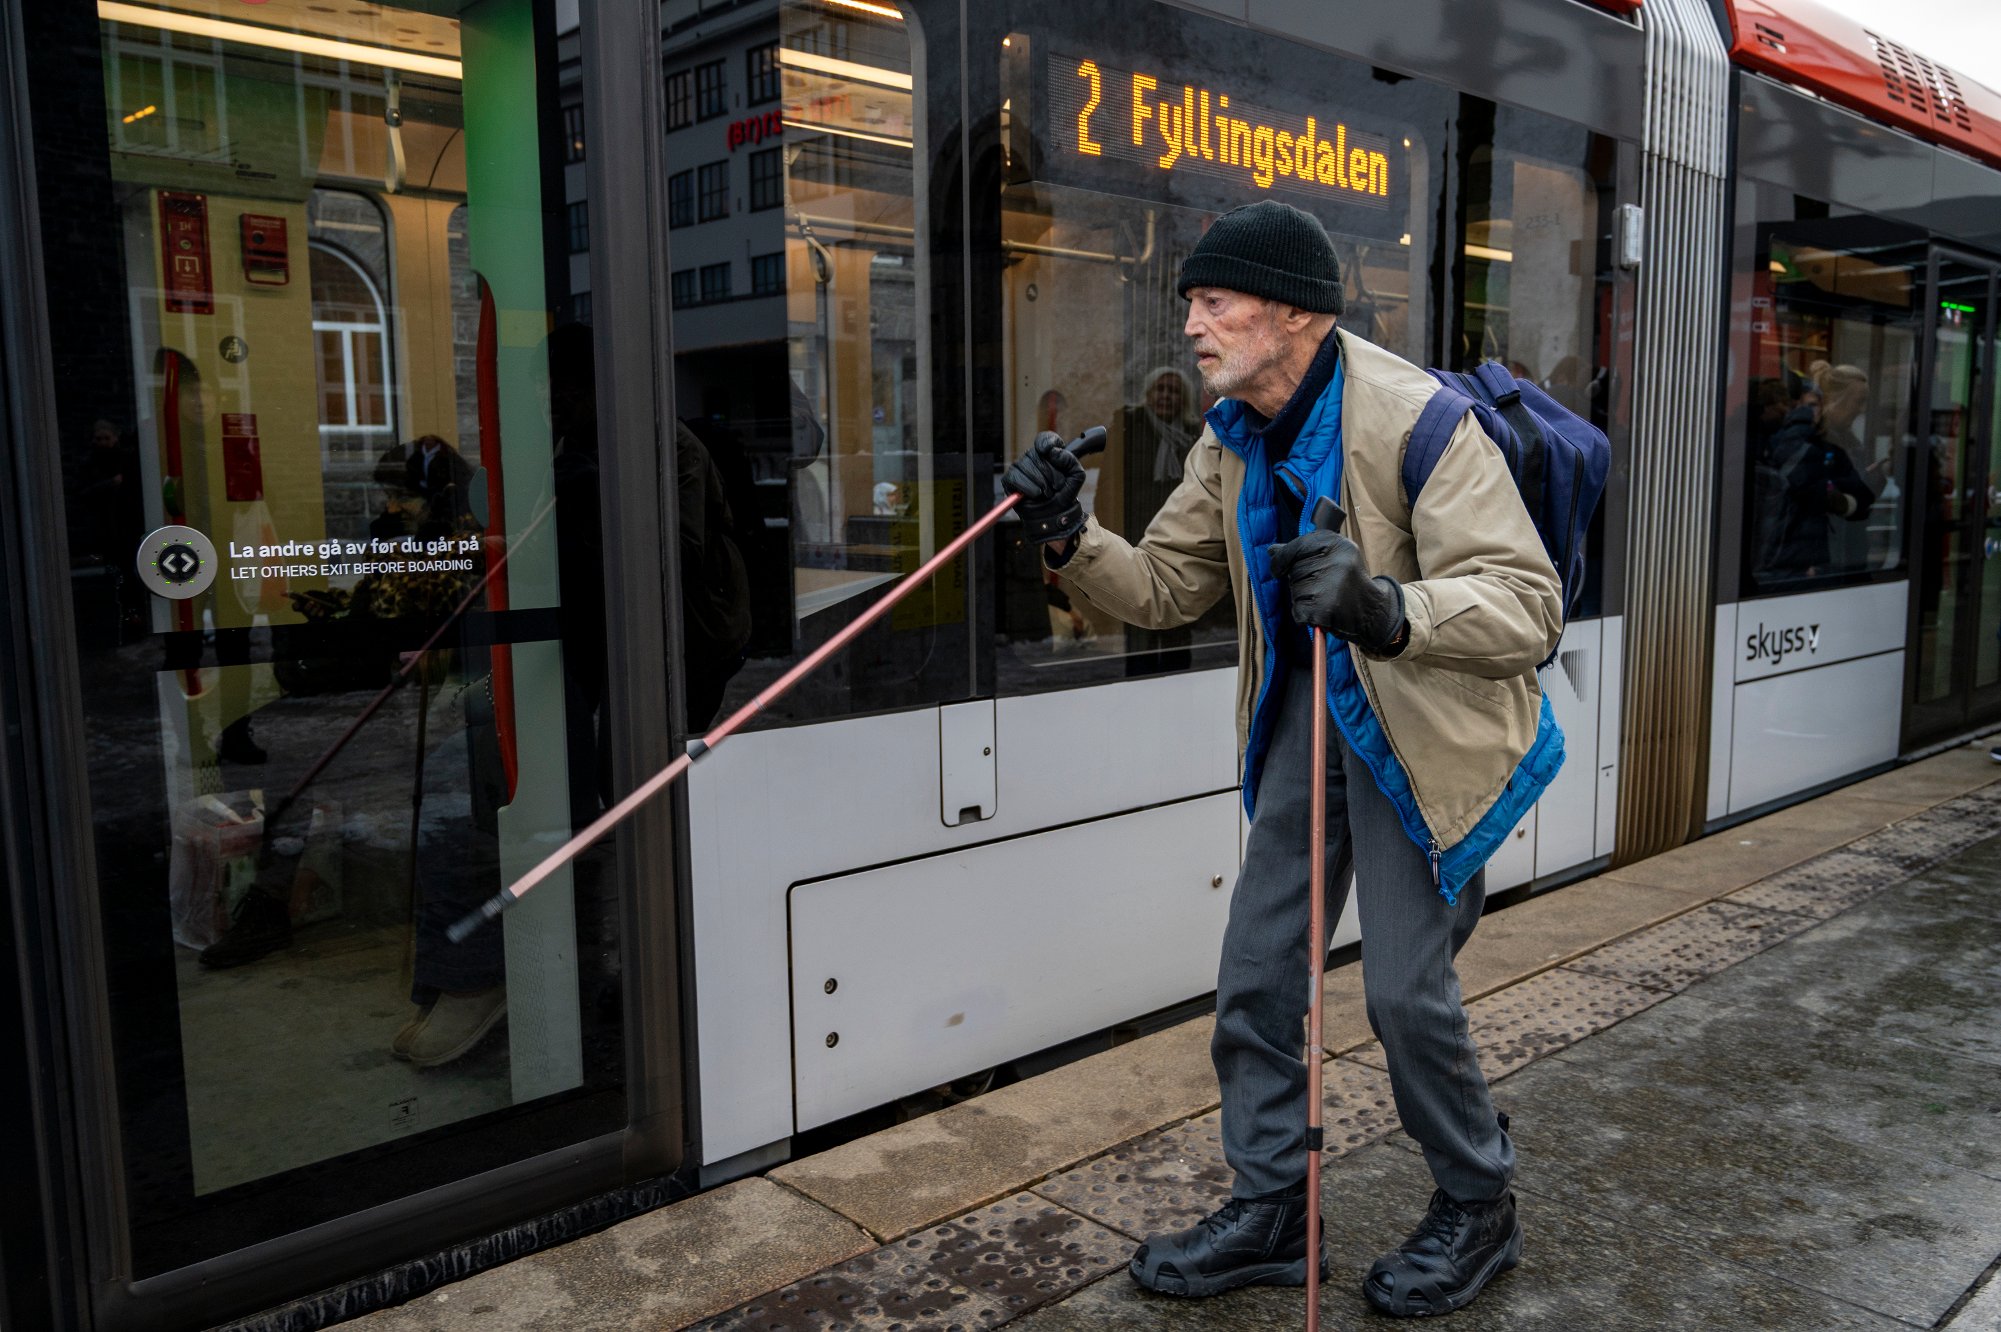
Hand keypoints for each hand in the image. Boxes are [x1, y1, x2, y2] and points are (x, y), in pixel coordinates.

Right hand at [1003, 432, 1086, 543]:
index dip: (1047, 443)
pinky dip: (1027, 487)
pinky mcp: (1010, 479)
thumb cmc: (1064, 495)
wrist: (1054, 516)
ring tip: (1046, 493)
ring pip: (1026, 465)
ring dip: (1040, 483)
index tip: (1050, 451)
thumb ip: (1070, 461)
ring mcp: (1020, 467)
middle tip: (1056, 487)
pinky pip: (1015, 477)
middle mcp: (1033, 457)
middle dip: (1050, 473)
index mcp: (1049, 453)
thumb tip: (1053, 452)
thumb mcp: (1076, 477)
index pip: (1045, 439)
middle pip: (1037, 455)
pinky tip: (1035, 494)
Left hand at [1267, 528, 1406, 654]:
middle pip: (1294, 570)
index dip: (1282, 558)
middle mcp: (1338, 562)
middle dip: (1299, 581)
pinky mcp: (1326, 608)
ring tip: (1325, 598)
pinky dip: (1304, 615)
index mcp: (1339, 544)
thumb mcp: (1332, 558)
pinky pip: (1298, 610)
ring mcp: (1333, 585)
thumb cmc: (1346, 582)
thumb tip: (1272, 551)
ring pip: (1295, 590)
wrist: (1372, 611)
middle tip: (1323, 587)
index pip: (1296, 546)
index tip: (1277, 568)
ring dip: (1302, 598)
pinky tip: (1322, 612)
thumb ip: (1303, 552)